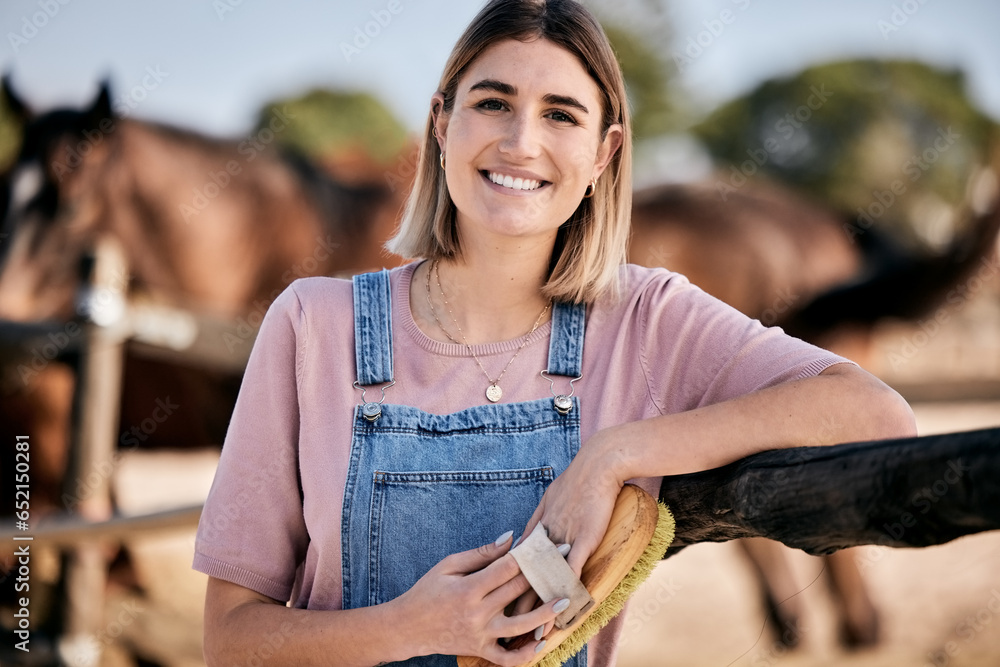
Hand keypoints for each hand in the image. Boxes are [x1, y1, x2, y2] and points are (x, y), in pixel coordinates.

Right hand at [391, 532, 571, 664]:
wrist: (407, 627)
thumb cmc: (427, 590)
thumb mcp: (449, 565)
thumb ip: (481, 554)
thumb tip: (510, 537)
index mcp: (469, 588)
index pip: (508, 568)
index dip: (532, 554)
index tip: (553, 543)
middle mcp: (477, 612)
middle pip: (517, 591)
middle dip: (543, 575)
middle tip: (567, 561)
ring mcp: (480, 634)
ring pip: (519, 626)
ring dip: (545, 614)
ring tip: (564, 602)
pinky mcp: (480, 650)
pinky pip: (506, 658)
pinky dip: (525, 654)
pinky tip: (543, 642)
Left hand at [509, 426, 628, 637]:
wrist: (598, 465)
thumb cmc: (579, 478)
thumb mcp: (552, 498)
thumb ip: (542, 518)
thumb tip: (531, 532)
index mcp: (536, 526)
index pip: (517, 563)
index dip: (507, 585)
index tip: (496, 602)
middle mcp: (544, 536)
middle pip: (525, 577)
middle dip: (516, 605)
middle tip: (505, 628)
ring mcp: (562, 540)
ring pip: (545, 581)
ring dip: (539, 609)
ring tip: (533, 634)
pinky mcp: (582, 542)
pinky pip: (570, 574)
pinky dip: (564, 596)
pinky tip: (562, 614)